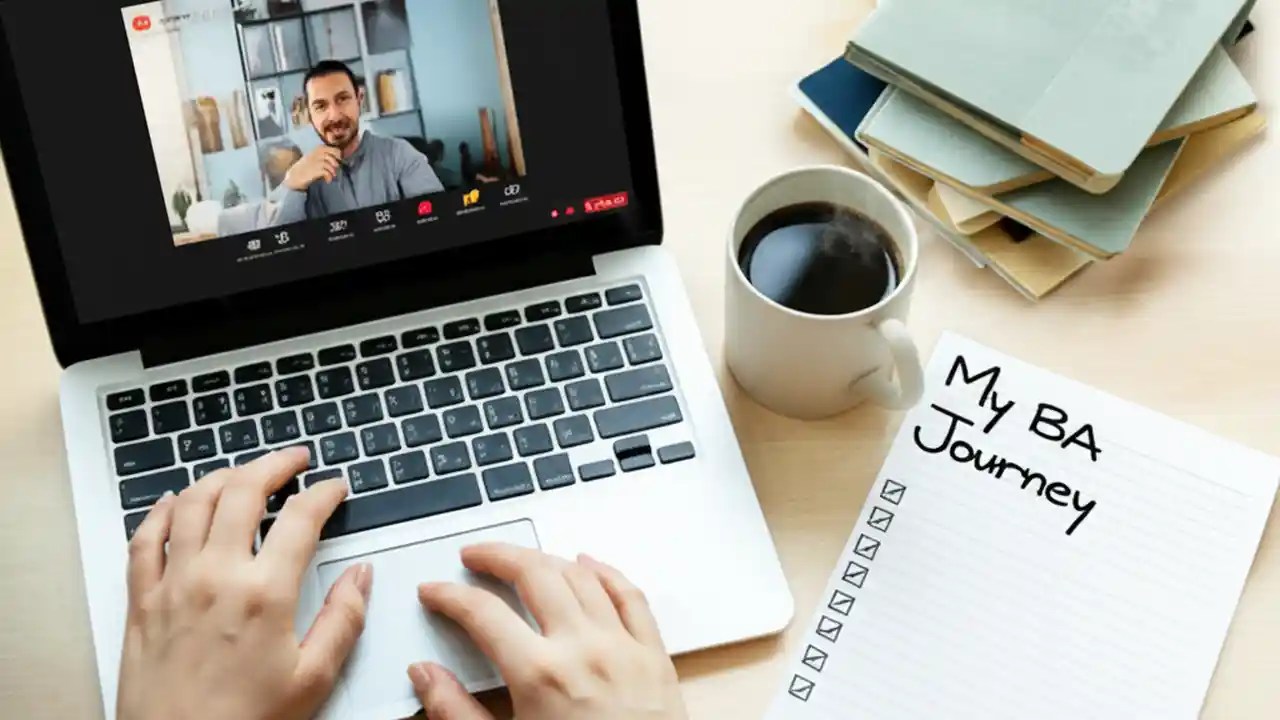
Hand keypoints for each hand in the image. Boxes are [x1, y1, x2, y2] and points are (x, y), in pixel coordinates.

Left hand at [116, 448, 371, 719]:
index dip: (324, 493)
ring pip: (191, 502)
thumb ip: (343, 620)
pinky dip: (160, 511)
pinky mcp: (140, 601)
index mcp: (265, 594)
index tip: (335, 488)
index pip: (301, 518)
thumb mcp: (313, 679)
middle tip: (294, 459)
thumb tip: (361, 577)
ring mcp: (172, 584)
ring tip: (243, 473)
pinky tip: (173, 503)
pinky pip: (143, 538)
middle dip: (274, 464)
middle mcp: (215, 576)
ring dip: (222, 477)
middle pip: (243, 491)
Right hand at [283, 146, 341, 190]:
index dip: (337, 153)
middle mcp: (316, 154)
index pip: (331, 148)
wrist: (294, 176)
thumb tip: (337, 160)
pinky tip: (327, 180)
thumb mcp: (313, 158)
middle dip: (335, 162)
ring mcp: (315, 162)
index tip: (339, 159)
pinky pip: (327, 172)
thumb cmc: (305, 167)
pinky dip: (329, 177)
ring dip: (333, 171)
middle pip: (331, 155)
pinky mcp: (315, 170)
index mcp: (316, 149)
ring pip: (330, 165)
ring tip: (332, 175)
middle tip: (335, 168)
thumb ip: (323, 156)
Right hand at [413, 544, 687, 719]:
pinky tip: (588, 564)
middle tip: (474, 556)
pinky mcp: (654, 655)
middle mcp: (583, 649)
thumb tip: (425, 675)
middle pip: (534, 575)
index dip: (450, 596)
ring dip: (546, 559)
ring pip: (581, 576)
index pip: (482, 614)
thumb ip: (457, 713)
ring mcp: (623, 647)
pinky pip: (630, 595)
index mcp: (540, 675)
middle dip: (497, 557)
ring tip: (521, 559)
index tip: (434, 591)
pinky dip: (606, 572)